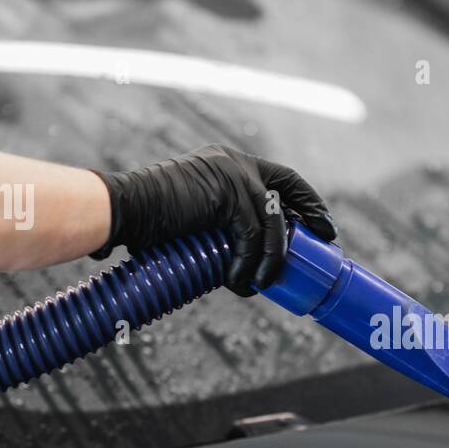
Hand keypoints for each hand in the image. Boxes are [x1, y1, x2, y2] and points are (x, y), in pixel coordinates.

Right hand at [91, 144, 335, 294]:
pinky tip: (239, 282)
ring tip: (260, 284)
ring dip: (272, 259)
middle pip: (289, 187)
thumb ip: (219, 227)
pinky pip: (253, 237)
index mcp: (228, 164)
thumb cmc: (149, 220)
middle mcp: (235, 163)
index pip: (280, 177)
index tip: (319, 225)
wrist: (124, 209)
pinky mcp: (228, 195)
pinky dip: (250, 264)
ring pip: (272, 223)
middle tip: (325, 244)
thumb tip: (240, 260)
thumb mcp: (194, 217)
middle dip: (311, 215)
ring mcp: (233, 176)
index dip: (305, 199)